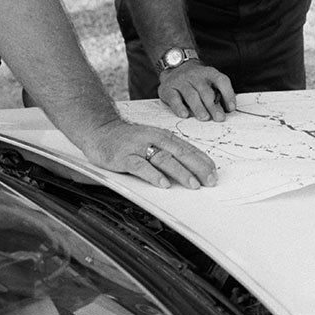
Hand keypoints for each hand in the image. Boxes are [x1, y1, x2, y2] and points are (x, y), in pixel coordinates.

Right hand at [82, 118, 216, 188]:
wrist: (100, 129)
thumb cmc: (129, 139)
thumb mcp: (152, 140)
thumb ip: (168, 152)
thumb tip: (190, 168)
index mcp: (164, 136)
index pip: (188, 149)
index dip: (203, 161)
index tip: (214, 173)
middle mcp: (154, 139)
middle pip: (181, 153)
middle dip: (198, 167)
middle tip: (210, 180)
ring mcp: (139, 147)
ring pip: (164, 160)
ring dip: (181, 172)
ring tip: (193, 184)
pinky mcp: (124, 157)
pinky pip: (141, 166)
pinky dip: (153, 175)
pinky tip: (163, 184)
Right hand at [157, 61, 235, 121]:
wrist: (175, 66)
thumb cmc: (197, 80)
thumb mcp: (210, 82)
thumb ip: (220, 94)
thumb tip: (229, 110)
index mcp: (209, 73)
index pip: (221, 81)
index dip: (228, 94)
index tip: (231, 108)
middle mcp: (195, 75)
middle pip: (205, 91)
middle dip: (213, 106)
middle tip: (219, 118)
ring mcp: (181, 81)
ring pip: (191, 94)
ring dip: (198, 107)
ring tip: (204, 117)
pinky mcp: (168, 88)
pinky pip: (173, 98)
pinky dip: (179, 107)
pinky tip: (184, 114)